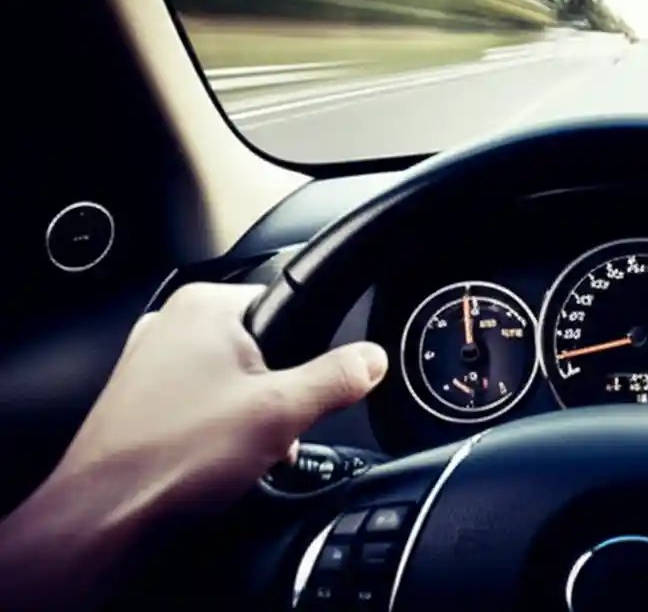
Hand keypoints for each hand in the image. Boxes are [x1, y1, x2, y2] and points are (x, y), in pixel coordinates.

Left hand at [0, 283, 387, 609]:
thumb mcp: (282, 412)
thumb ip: (337, 378)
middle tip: (274, 427)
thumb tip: (371, 358)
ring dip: (251, 415)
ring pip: (232, 379)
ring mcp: (150, 360)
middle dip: (279, 392)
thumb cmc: (175, 456)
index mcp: (206, 306)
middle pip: (263, 346)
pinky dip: (218, 428)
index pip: (288, 302)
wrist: (105, 516)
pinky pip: (203, 403)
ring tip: (242, 449)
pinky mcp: (141, 398)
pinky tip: (217, 460)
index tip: (306, 387)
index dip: (309, 351)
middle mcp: (172, 323)